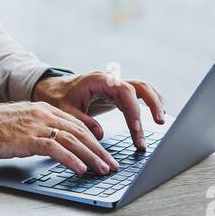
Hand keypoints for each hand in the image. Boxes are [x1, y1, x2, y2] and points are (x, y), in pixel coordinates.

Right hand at [0, 102, 118, 175]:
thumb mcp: (22, 124)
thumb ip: (40, 130)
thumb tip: (56, 146)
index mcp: (44, 109)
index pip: (78, 124)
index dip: (95, 140)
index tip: (106, 152)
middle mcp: (44, 114)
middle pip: (80, 133)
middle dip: (100, 151)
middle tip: (112, 165)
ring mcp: (36, 125)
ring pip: (73, 141)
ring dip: (92, 157)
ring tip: (103, 170)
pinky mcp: (27, 138)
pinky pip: (56, 149)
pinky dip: (71, 160)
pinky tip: (81, 169)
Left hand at [31, 70, 165, 150]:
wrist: (54, 90)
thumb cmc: (59, 98)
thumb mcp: (65, 111)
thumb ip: (82, 121)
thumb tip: (100, 134)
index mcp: (99, 80)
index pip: (125, 91)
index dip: (133, 109)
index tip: (136, 128)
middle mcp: (111, 80)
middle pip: (140, 86)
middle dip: (152, 103)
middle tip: (159, 122)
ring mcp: (116, 86)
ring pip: (143, 90)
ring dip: (154, 104)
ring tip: (161, 122)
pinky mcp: (118, 94)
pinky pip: (138, 96)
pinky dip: (149, 104)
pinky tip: (155, 116)